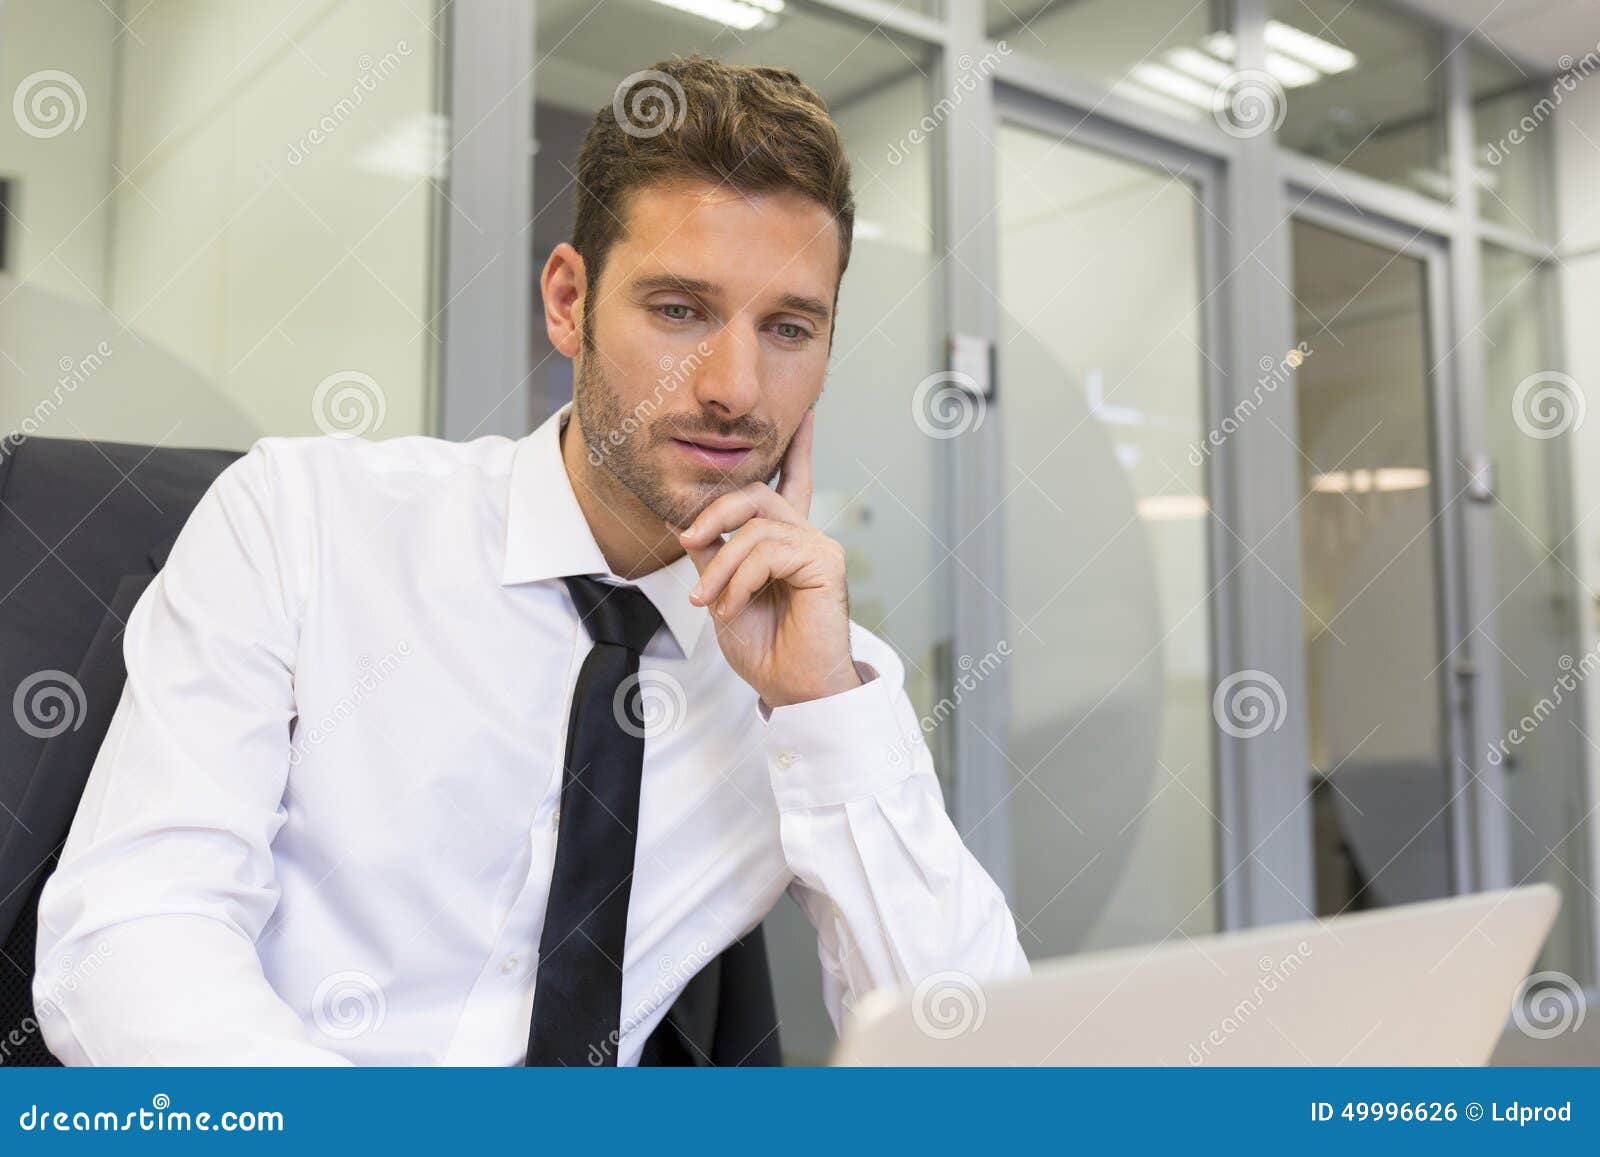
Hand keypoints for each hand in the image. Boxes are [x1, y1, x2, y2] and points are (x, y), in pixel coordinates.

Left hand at [675, 409, 863, 708]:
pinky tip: (733, 606)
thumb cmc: (764, 648)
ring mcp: (818, 546)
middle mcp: (804, 535)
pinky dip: (740, 579)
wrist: (791, 688)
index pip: (791, 481)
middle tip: (686, 541)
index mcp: (784, 540)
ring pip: (754, 527)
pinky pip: (769, 550)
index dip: (798, 446)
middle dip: (712, 513)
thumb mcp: (721, 592)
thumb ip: (711, 553)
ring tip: (707, 601)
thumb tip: (683, 523)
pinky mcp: (826, 561)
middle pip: (753, 494)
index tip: (806, 412)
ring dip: (720, 566)